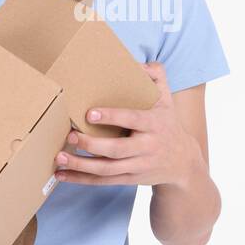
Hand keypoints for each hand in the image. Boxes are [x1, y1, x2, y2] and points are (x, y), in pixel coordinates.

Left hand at [53, 62, 202, 187]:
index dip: (112, 117)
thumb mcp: (167, 100)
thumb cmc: (168, 125)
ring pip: (107, 169)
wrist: (183, 163)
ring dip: (81, 165)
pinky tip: (62, 175)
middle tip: (70, 136)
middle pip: (117, 149)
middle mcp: (147, 147)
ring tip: (60, 157)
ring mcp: (138, 166)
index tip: (90, 114)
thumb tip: (138, 63)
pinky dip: (82, 180)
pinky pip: (103, 181)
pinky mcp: (130, 179)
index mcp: (155, 124)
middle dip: (92, 144)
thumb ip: (156, 76)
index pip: (133, 120)